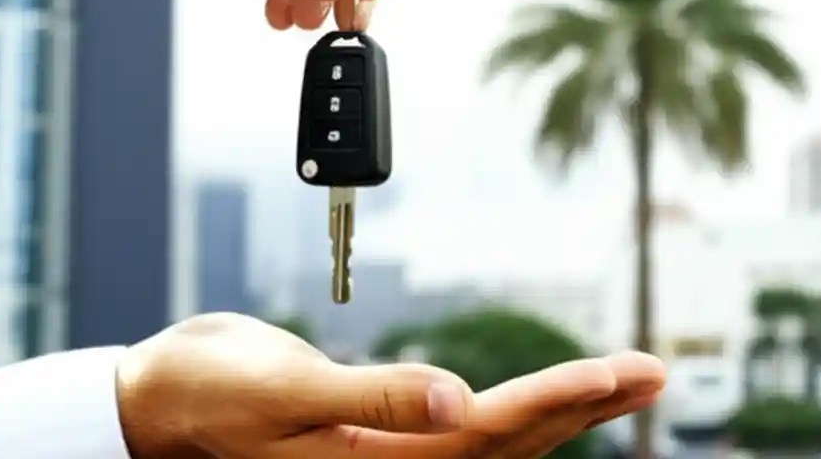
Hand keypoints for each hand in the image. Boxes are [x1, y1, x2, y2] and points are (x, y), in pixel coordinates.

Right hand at [115, 313, 665, 458]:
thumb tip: (453, 401)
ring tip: (625, 378)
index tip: (617, 374)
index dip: (557, 404)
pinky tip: (551, 398)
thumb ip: (370, 401)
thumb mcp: (281, 395)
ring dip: (566, 408)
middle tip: (654, 370)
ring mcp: (395, 454)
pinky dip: (522, 411)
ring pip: (501, 438)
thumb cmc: (210, 396)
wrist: (166, 398)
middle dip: (586, 406)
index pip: (489, 434)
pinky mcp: (388, 433)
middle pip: (515, 442)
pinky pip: (472, 429)